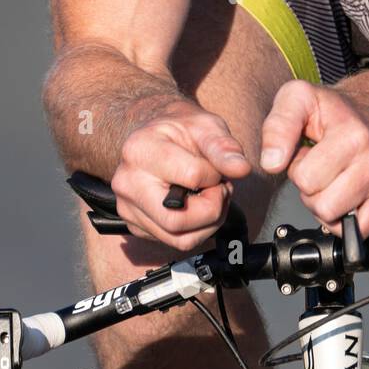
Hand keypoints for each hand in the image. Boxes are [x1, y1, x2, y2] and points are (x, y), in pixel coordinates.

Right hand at [110, 99, 251, 250]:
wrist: (159, 136)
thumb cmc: (182, 130)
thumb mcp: (206, 126)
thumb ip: (223, 147)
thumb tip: (241, 169)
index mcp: (139, 150)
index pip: (192, 177)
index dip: (215, 174)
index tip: (216, 166)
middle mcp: (126, 183)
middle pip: (177, 221)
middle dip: (213, 209)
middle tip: (220, 189)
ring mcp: (127, 208)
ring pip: (179, 239)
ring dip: (208, 223)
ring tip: (211, 196)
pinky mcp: (136, 226)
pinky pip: (175, 241)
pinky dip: (197, 229)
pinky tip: (197, 205)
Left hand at [260, 81, 368, 236]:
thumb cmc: (336, 109)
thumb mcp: (298, 99)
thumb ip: (278, 127)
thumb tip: (272, 163)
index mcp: (354, 134)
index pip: (306, 181)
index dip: (299, 169)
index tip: (309, 154)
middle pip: (326, 208)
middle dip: (315, 194)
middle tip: (323, 170)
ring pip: (346, 225)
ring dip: (333, 208)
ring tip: (337, 181)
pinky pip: (367, 230)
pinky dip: (354, 217)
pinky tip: (353, 192)